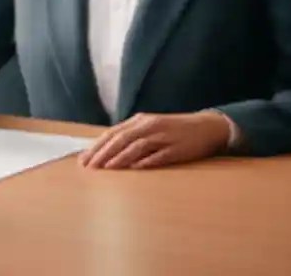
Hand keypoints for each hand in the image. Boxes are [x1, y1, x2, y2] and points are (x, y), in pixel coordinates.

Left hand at [78, 111, 231, 169]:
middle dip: (103, 153)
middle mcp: (149, 126)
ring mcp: (163, 137)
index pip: (113, 133)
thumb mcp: (150, 128)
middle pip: (121, 139)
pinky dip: (146, 162)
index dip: (97, 146)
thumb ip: (131, 137)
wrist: (207, 127)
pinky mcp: (177, 149)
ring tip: (106, 169)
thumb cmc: (174, 130)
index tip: (83, 160)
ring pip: (137, 147)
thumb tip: (106, 151)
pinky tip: (135, 169)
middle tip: (90, 167)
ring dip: (120, 158)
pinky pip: (159, 156)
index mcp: (140, 121)